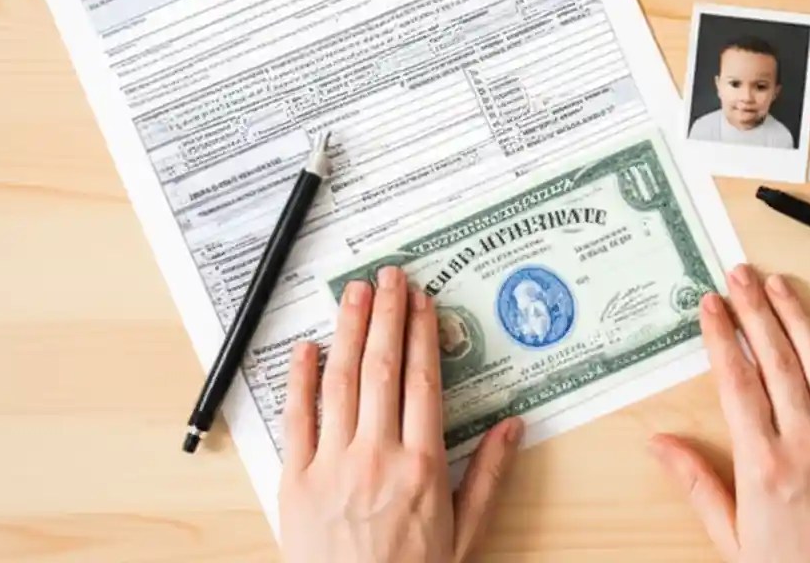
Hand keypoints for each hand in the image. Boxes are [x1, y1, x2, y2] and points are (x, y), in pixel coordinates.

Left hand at [279, 266, 522, 562]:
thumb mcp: (466, 534)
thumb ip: (489, 476)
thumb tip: (515, 425)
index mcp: (422, 466)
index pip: (422, 381)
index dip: (422, 334)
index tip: (423, 301)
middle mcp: (376, 457)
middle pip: (382, 369)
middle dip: (387, 315)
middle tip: (391, 276)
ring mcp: (331, 466)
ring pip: (340, 383)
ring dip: (348, 331)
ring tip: (353, 293)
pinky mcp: (294, 482)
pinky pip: (296, 420)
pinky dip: (300, 379)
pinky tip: (306, 347)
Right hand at [650, 265, 809, 562]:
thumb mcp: (731, 540)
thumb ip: (698, 484)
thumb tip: (658, 444)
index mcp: (764, 465)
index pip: (737, 383)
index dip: (721, 339)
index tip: (710, 307)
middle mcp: (808, 445)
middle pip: (777, 361)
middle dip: (755, 312)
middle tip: (740, 275)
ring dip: (800, 317)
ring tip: (781, 284)